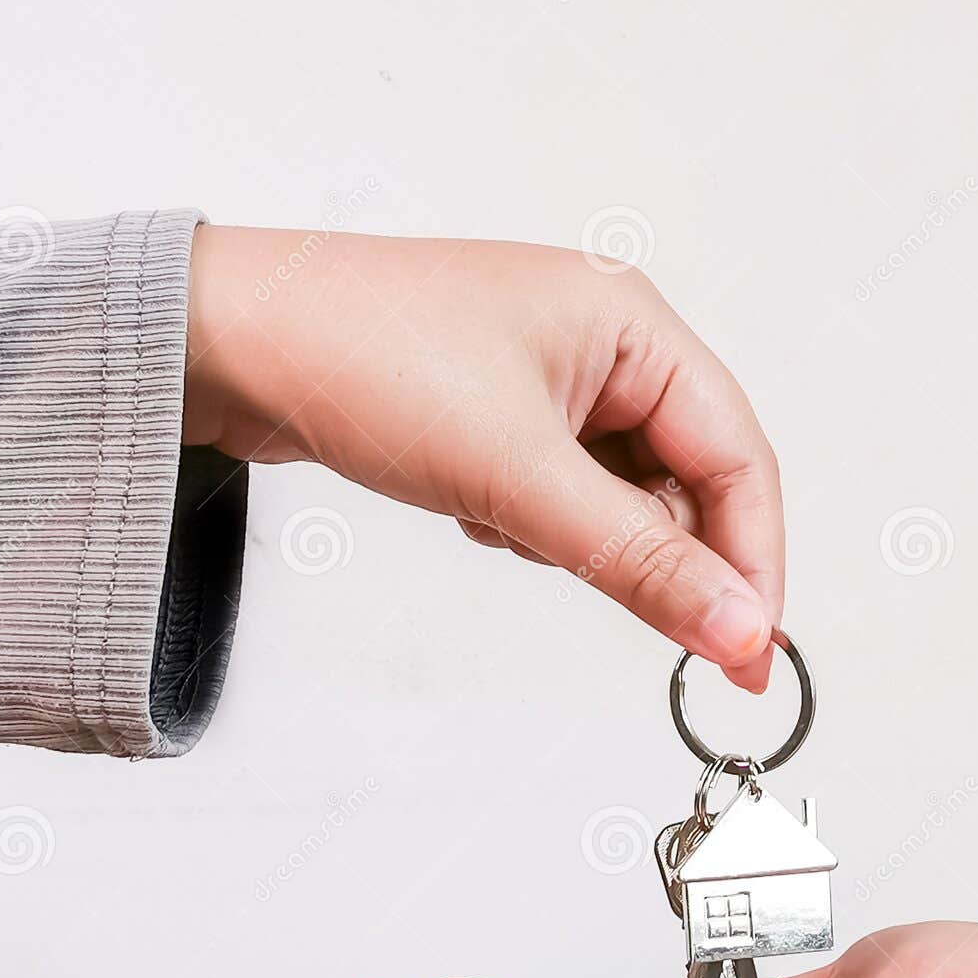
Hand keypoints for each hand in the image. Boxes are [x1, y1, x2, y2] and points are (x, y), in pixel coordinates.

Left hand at [184, 226, 781, 688]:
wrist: (223, 342)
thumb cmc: (360, 357)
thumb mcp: (517, 474)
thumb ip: (640, 560)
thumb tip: (738, 629)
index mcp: (634, 323)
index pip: (738, 457)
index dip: (754, 563)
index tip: (753, 654)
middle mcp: (610, 347)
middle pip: (689, 486)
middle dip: (649, 551)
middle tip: (608, 596)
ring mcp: (560, 385)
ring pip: (626, 504)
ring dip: (578, 539)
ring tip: (496, 514)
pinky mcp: (512, 422)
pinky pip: (568, 503)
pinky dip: (533, 528)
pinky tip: (473, 507)